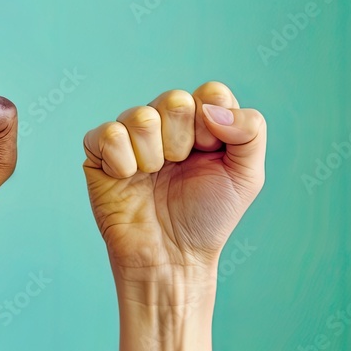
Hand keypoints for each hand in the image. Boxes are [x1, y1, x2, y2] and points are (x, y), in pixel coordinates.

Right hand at [83, 81, 265, 273]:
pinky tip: (128, 180)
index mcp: (200, 124)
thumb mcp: (247, 176)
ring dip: (153, 156)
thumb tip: (210, 108)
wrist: (170, 258)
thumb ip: (251, 131)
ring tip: (153, 178)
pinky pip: (108, 134)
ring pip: (141, 116)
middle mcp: (164, 125)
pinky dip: (123, 162)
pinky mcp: (99, 154)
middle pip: (174, 100)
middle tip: (179, 169)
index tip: (211, 155)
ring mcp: (130, 137)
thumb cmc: (206, 219)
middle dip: (182, 142)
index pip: (209, 93)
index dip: (213, 124)